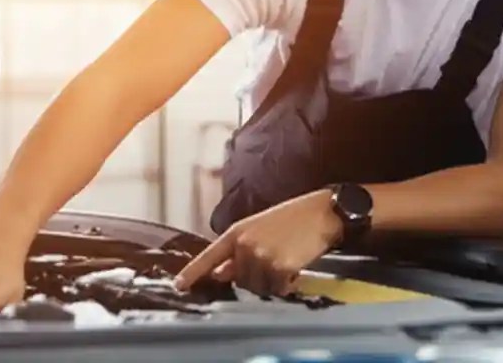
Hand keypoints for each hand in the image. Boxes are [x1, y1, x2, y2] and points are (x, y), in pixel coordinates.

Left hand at [174, 190, 342, 296]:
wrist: (322, 213)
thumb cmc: (293, 218)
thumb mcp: (260, 229)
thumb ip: (238, 251)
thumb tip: (219, 273)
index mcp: (237, 232)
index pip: (209, 256)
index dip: (193, 273)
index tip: (179, 286)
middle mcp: (245, 244)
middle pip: (240, 280)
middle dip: (256, 277)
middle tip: (276, 258)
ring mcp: (261, 256)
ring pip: (258, 288)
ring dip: (273, 281)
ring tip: (287, 259)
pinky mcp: (279, 267)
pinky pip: (277, 289)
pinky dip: (287, 284)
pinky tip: (296, 266)